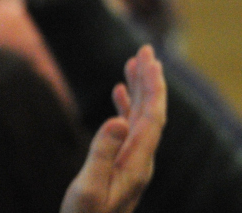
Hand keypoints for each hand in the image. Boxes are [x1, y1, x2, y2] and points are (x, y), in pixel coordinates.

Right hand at [61, 45, 166, 212]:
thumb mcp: (88, 191)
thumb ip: (101, 155)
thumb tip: (118, 119)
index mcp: (138, 163)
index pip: (153, 116)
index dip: (153, 86)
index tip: (150, 59)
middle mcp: (141, 160)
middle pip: (152, 111)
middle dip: (149, 80)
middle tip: (145, 50)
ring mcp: (133, 164)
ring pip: (141, 118)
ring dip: (139, 89)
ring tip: (133, 62)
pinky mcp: (122, 167)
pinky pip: (130, 129)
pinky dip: (126, 107)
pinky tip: (119, 94)